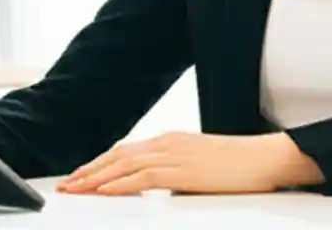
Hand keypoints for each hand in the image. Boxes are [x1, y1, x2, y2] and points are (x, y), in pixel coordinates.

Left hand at [56, 131, 322, 195]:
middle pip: (117, 155)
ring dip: (95, 178)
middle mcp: (166, 143)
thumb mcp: (199, 165)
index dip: (99, 163)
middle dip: (89, 170)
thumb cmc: (238, 164)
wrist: (265, 157)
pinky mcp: (182, 170)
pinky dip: (120, 183)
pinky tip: (104, 190)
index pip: (125, 151)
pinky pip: (143, 176)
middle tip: (66, 184)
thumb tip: (157, 185)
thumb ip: (175, 171)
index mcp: (169, 141)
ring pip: (123, 164)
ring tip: (75, 189)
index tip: (80, 176)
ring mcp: (174, 154)